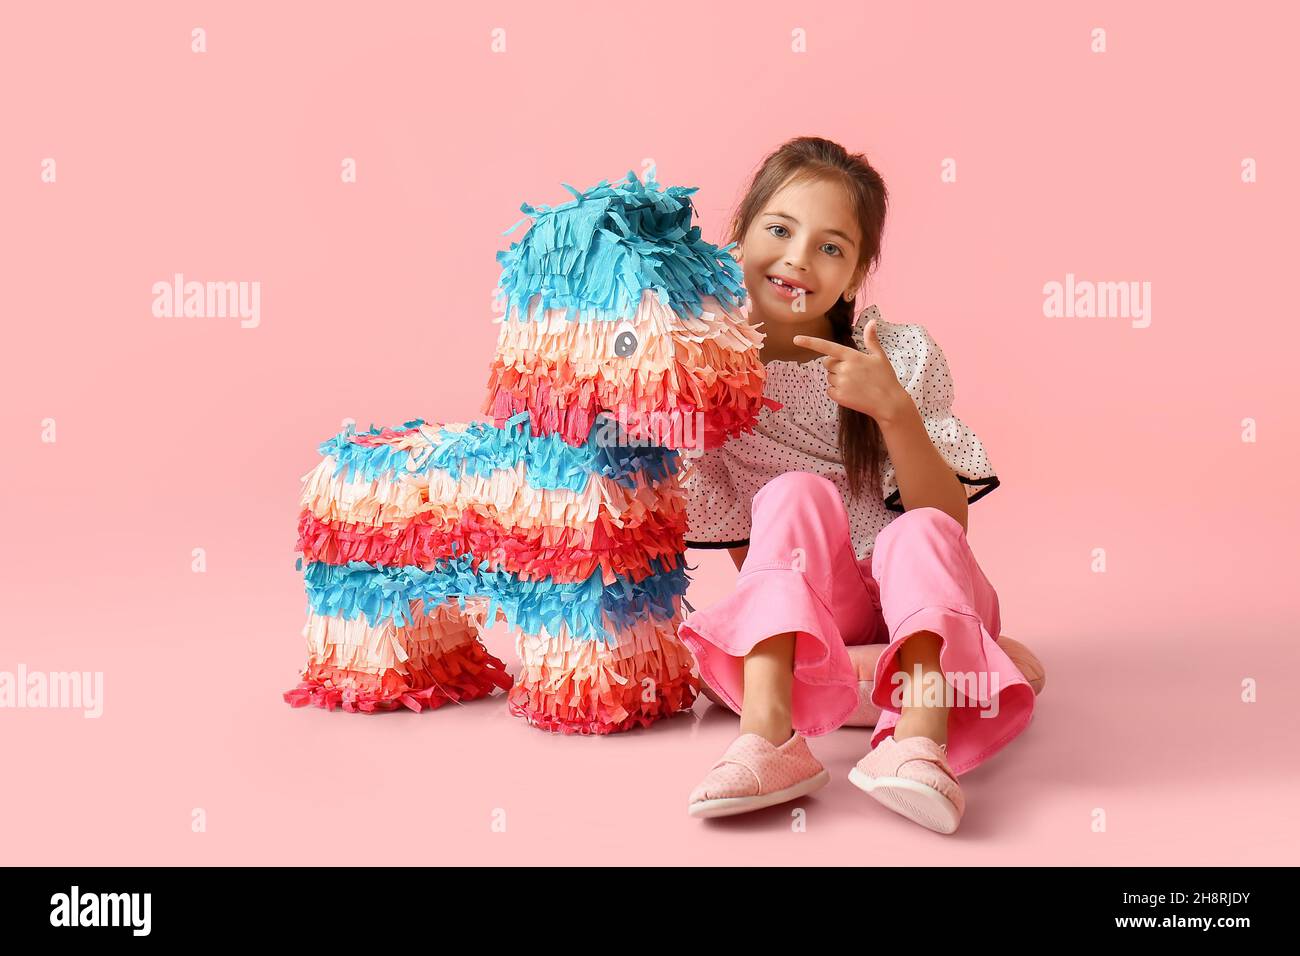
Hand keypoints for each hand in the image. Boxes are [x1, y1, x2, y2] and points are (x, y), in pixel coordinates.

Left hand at [793, 318, 911, 424]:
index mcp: (852, 356)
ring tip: (855, 384)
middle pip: (827, 363)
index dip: (810, 342)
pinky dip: (837, 392)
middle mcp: (844, 368)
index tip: (795, 339)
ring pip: (829, 377)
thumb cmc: (885, 378)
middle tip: (852, 372)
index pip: (827, 347)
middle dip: (835, 365)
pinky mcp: (839, 396)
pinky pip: (829, 390)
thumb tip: (872, 321)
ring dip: (837, 379)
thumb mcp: (879, 357)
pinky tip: (852, 393)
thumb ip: (871, 340)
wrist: (889, 403)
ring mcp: (841, 383)